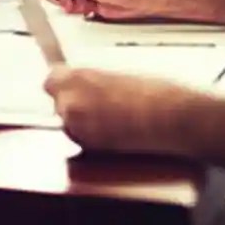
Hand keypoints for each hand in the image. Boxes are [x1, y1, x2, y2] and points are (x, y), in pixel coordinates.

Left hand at [44, 66, 199, 155]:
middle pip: (59, 104)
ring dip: (83, 123)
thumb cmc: (156, 93)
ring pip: (69, 125)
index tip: (70, 87)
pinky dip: (94, 138)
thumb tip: (85, 85)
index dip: (63, 85)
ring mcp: (78, 128)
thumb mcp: (118, 75)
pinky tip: (116, 133)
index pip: (50, 81)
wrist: (174, 119)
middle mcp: (71, 102)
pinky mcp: (91, 148)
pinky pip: (84, 141)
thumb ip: (93, 80)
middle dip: (73, 106)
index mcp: (77, 78)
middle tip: (98, 107)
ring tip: (112, 120)